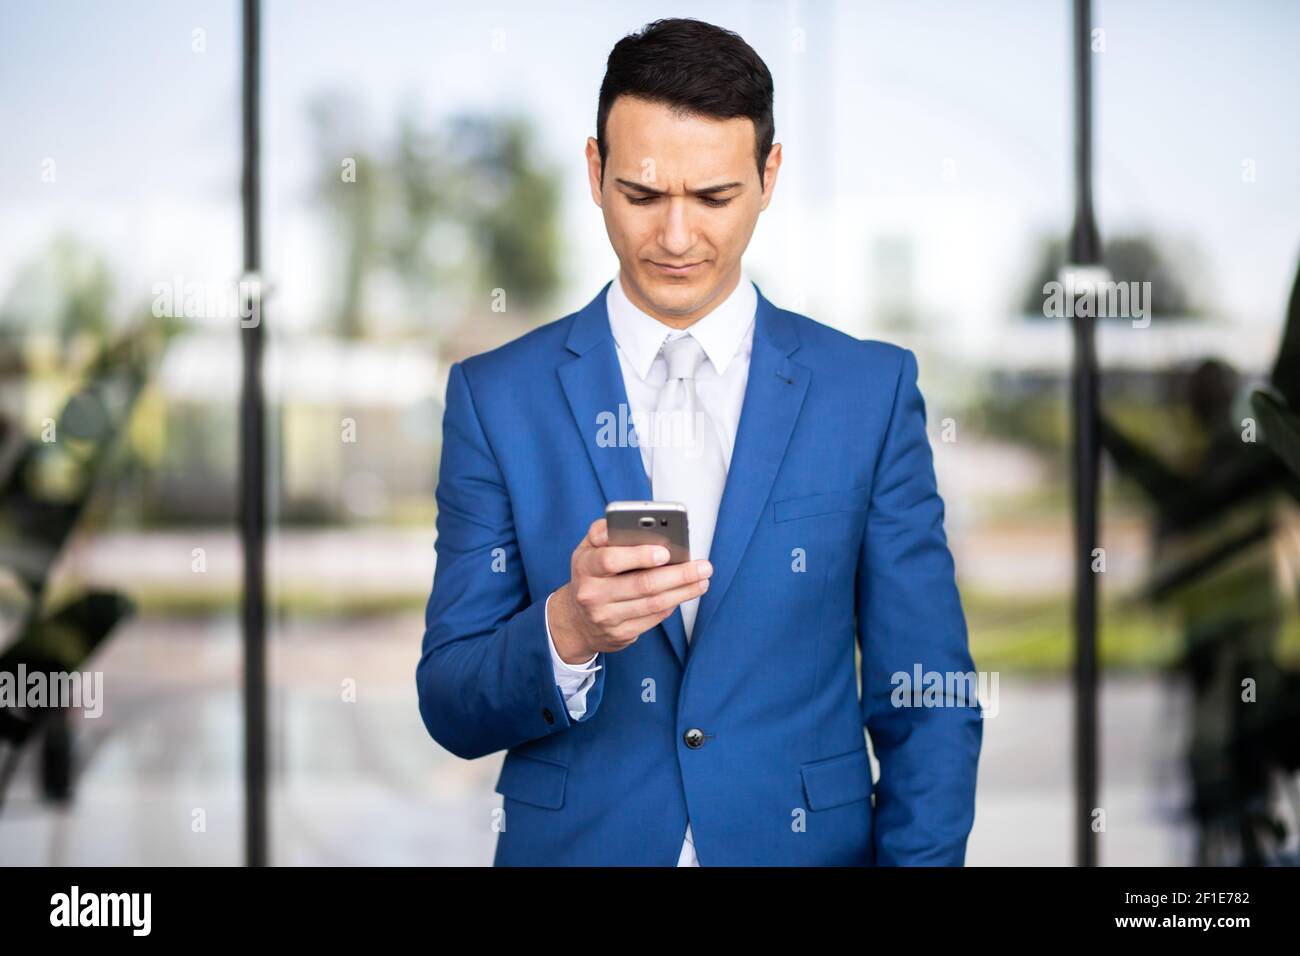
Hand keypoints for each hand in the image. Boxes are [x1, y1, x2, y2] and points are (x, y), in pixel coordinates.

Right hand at [547, 518, 711, 661]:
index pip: (610, 559)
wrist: (575, 620)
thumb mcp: (588, 549)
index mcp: (584, 565)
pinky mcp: (619, 634)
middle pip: (641, 584)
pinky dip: (672, 604)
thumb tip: (637, 522)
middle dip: (678, 575)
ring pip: (653, 603)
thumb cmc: (590, 575)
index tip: (665, 552)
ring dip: (683, 591)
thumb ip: (606, 533)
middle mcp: (592, 593)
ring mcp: (605, 617)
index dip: (639, 555)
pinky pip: (653, 619)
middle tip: (703, 567)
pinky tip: (685, 594)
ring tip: (702, 580)